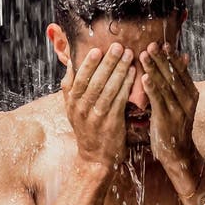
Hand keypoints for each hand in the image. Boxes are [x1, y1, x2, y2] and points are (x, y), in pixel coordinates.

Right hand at [61, 43, 135, 168]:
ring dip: (119, 70)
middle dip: (107, 62)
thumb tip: (71, 62)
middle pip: (94, 81)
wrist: (95, 158)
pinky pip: (119, 101)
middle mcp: (81, 109)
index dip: (87, 64)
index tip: (96, 49)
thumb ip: (72, 87)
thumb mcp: (73, 109)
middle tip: (118, 46)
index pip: (78, 79)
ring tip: (129, 55)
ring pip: (107, 90)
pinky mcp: (110, 124)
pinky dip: (126, 85)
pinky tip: (133, 74)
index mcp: (72, 103)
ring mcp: (95, 118)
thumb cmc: (87, 128)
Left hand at [140, 42, 197, 167]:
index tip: (163, 44)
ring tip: (144, 55)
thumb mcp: (182, 102)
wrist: (179, 155)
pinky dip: (151, 88)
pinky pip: (158, 101)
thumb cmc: (176, 126)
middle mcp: (188, 101)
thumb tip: (184, 57)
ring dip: (154, 69)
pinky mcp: (167, 120)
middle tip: (151, 44)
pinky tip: (144, 78)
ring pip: (165, 86)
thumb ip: (180, 81)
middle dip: (162, 59)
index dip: (172, 57)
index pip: (181, 71)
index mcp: (192, 94)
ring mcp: (178, 111)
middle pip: (173, 75)